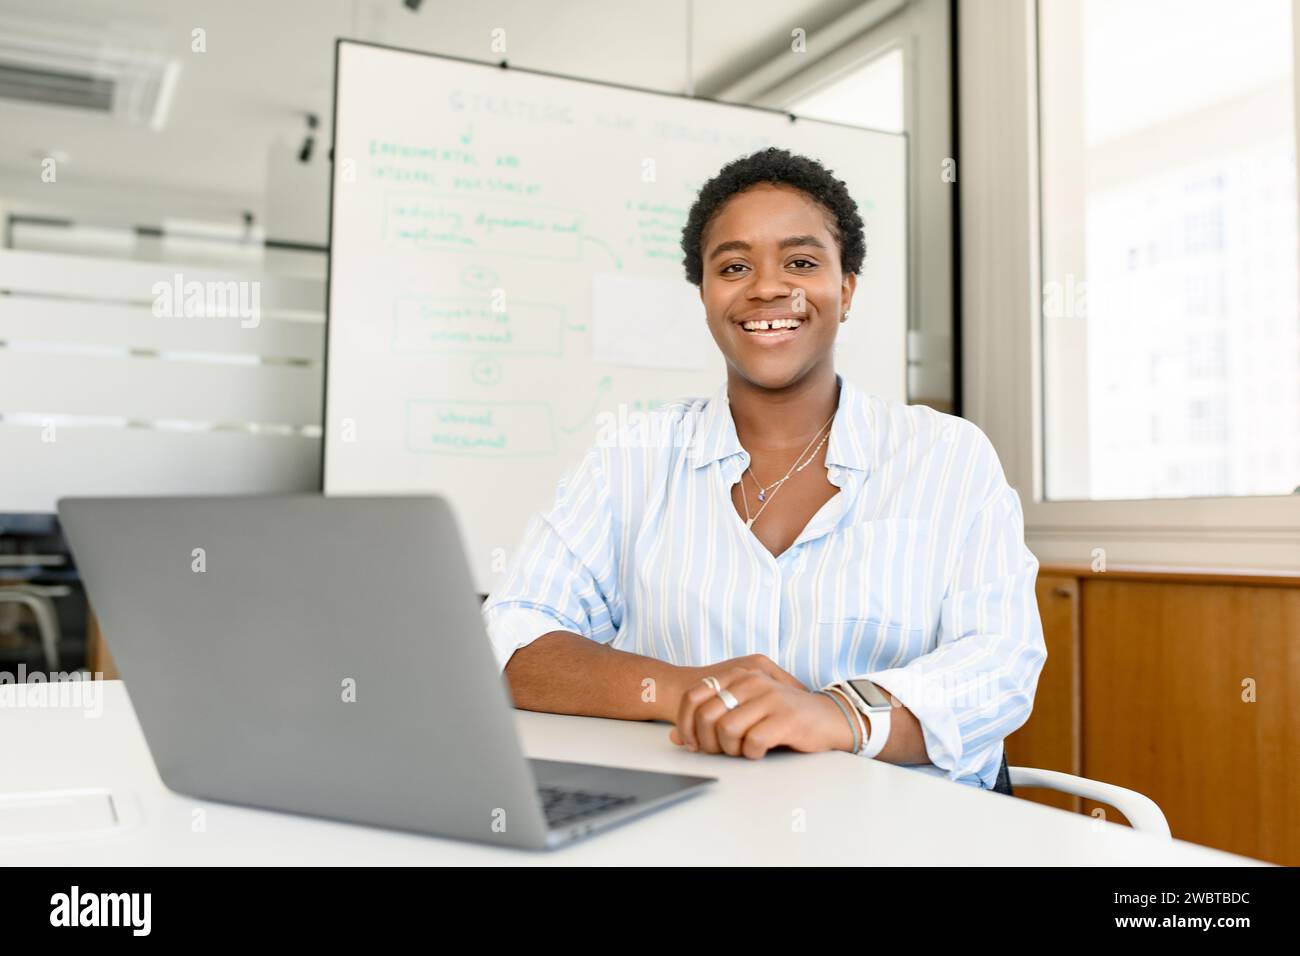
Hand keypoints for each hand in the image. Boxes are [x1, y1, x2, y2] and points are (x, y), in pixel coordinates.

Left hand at [668, 660, 849, 758]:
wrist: (827, 717)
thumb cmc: (779, 715)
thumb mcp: (743, 709)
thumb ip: (710, 718)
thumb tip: (676, 737)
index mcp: (738, 674)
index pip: (692, 696)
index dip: (685, 724)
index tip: (692, 742)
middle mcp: (751, 681)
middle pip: (706, 716)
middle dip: (707, 742)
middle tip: (720, 751)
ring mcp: (769, 698)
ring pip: (727, 730)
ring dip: (730, 750)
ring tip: (742, 750)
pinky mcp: (785, 718)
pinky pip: (753, 742)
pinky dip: (752, 754)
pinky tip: (759, 751)